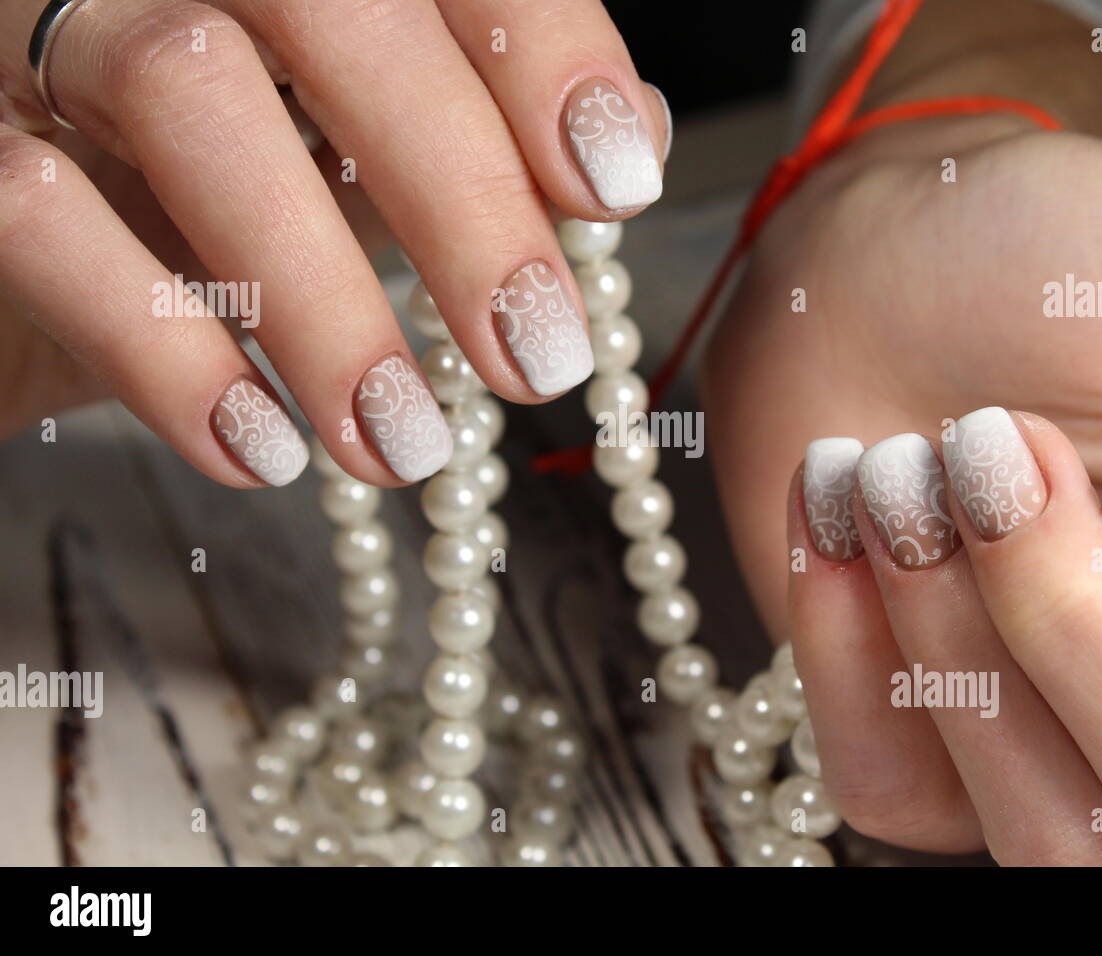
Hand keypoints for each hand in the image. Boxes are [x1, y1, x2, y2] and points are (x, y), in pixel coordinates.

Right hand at [0, 0, 666, 485]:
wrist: (16, 254)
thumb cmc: (205, 196)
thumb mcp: (356, 155)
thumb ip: (483, 128)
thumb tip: (633, 133)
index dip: (541, 46)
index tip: (615, 189)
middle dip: (460, 193)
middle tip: (538, 361)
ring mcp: (35, 33)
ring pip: (186, 91)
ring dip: (325, 299)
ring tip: (404, 446)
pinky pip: (44, 219)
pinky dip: (173, 354)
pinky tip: (265, 453)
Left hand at [701, 66, 1101, 861]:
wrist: (881, 265)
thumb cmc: (1067, 268)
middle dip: (1073, 617)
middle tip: (993, 450)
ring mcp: (1048, 755)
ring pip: (1050, 835)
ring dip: (959, 638)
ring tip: (901, 471)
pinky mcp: (915, 757)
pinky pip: (891, 792)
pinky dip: (848, 648)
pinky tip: (838, 511)